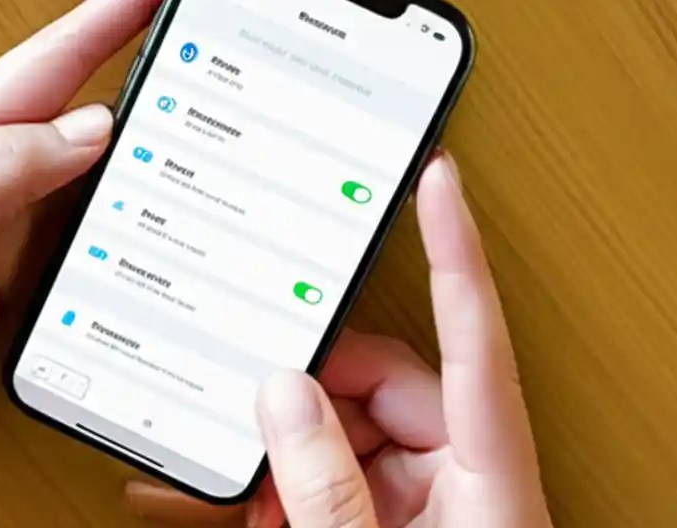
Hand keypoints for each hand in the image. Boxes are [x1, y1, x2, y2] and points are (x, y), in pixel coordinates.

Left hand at [0, 0, 186, 470]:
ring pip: (76, 144)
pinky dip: (118, 182)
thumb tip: (85, 126)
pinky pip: (71, 203)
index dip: (118, 8)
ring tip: (197, 85)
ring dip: (136, 107)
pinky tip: (146, 187)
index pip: (49, 61)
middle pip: (69, 87)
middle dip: (139, 37)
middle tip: (208, 11)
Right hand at [127, 153, 551, 526]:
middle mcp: (453, 479)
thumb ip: (328, 487)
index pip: (473, 338)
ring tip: (203, 462)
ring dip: (265, 452)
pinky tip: (188, 490)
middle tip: (240, 391)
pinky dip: (252, 489)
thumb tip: (282, 396)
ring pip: (328, 437)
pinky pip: (307, 485)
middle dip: (301, 391)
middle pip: (378, 388)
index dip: (457, 251)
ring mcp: (409, 505)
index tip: (440, 182)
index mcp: (489, 477)